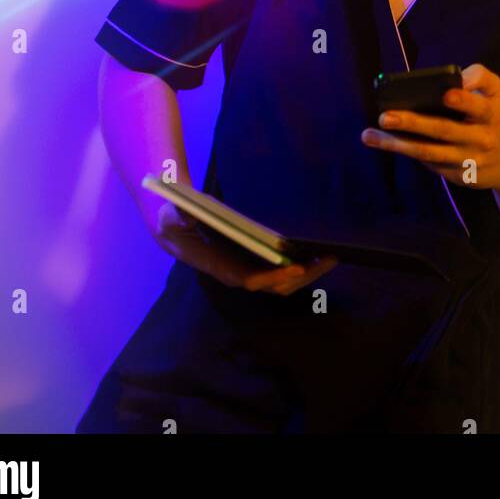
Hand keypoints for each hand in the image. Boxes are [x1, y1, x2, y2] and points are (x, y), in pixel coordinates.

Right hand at [149, 199, 337, 294]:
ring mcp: (244, 268)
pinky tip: (314, 254)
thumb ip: (178, 216)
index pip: (248, 279)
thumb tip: (188, 217)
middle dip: (300, 276)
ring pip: (279, 282)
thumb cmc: (171, 217)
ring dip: (305, 274)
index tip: (296, 268)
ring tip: (329, 258)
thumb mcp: (170, 213)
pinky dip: (297, 267)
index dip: (272, 276)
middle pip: (272, 285)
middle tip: (328, 259)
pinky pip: (278, 270)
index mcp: (217, 265)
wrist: (171, 222)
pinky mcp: (251, 260)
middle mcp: (234, 272)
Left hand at [360, 64, 499, 196]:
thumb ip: (480, 76)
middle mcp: (480, 139)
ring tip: (369, 136)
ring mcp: (468, 161)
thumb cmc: (498, 118)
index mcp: (491, 114)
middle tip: (385, 116)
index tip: (446, 95)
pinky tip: (387, 143)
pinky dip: (408, 152)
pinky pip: (430, 163)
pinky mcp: (459, 177)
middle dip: (413, 123)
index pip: (479, 106)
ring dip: (397, 145)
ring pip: (428, 152)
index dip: (463, 100)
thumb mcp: (497, 92)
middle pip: (443, 130)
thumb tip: (455, 78)